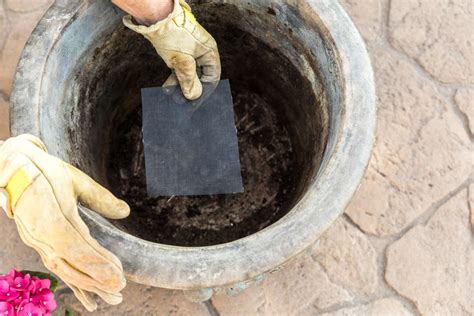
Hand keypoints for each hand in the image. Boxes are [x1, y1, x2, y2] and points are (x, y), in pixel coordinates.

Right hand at [0, 135, 129, 311]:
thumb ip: (99, 197)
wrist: (11, 168)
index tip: (116, 275)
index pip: (76, 246)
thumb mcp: (73, 178)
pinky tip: (88, 298)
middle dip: (96, 280)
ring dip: (87, 286)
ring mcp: (37, 241)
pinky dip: (73, 284)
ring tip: (111, 297)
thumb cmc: (45, 170)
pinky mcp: (38, 243)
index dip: (96, 264)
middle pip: (70, 264)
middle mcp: (41, 234)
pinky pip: (56, 267)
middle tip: (120, 290)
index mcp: (50, 215)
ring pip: (63, 270)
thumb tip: (125, 212)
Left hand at [123, 0, 220, 99]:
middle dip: (189, 91)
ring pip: (188, 75)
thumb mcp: (182, 61)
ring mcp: (190, 53)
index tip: (194, 104)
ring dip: (179, 87)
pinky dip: (174, 79)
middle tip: (180, 102)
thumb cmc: (171, 35)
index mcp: (209, 52)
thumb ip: (189, 80)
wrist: (154, 17)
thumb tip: (193, 96)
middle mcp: (202, 53)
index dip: (204, 92)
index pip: (212, 78)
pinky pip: (180, 70)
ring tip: (170, 95)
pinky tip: (167, 87)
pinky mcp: (179, 52)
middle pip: (200, 78)